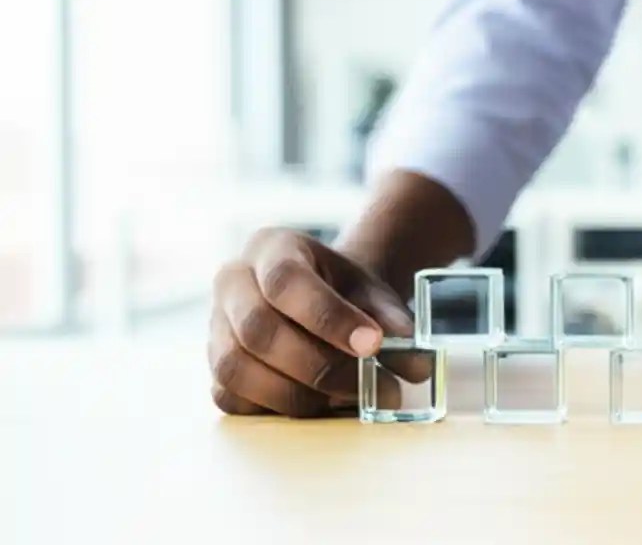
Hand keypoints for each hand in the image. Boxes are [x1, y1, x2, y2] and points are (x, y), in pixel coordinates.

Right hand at [209, 228, 430, 416]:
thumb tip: (413, 362)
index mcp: (271, 247)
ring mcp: (215, 325)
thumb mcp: (374, 291)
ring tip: (350, 400)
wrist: (324, 296)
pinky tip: (319, 404)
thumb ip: (393, 319)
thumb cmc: (346, 291)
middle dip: (320, 366)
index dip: (329, 318)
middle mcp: (232, 281)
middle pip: (259, 331)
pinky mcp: (214, 366)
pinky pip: (231, 397)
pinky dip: (275, 408)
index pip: (286, 282)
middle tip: (372, 387)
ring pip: (236, 369)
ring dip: (298, 395)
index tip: (373, 345)